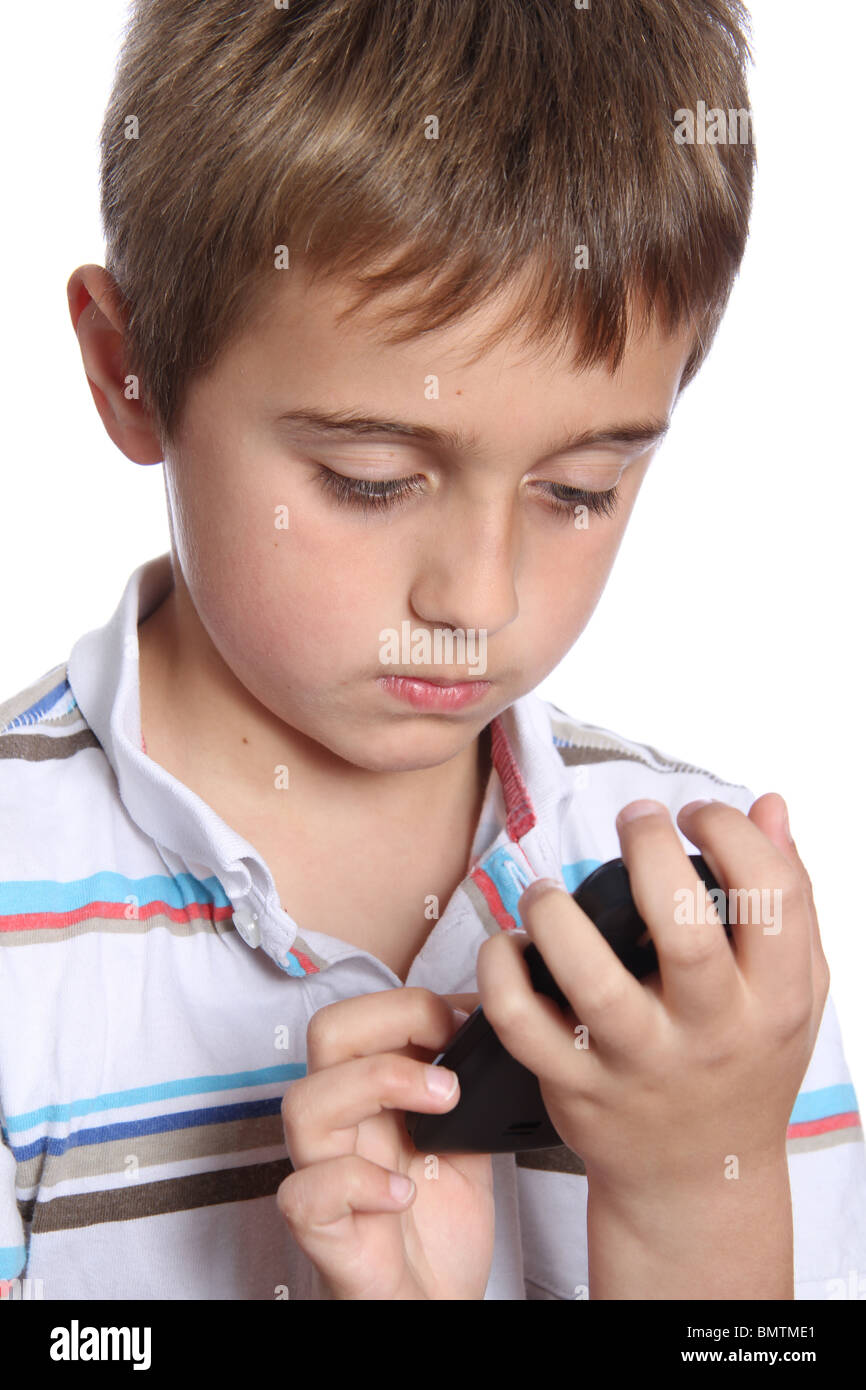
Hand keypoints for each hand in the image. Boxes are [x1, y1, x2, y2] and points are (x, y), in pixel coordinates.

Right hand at [276, 987, 491, 1299]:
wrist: (434, 1304)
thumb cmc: (440, 1224)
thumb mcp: (466, 1138)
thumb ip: (464, 1084)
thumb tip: (485, 1024)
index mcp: (368, 1095)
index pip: (360, 1014)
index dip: (412, 1004)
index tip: (467, 1024)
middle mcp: (341, 1125)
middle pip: (325, 1033)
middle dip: (393, 1023)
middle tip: (451, 1057)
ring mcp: (325, 1176)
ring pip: (304, 1103)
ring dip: (379, 1085)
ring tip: (446, 1106)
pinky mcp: (323, 1233)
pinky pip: (305, 1192)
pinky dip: (355, 1182)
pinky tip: (403, 1193)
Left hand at [475, 792, 829, 1205]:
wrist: (699, 1180)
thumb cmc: (745, 1068)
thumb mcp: (795, 991)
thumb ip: (790, 899)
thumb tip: (769, 808)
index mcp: (775, 1001)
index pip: (771, 896)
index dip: (731, 832)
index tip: (696, 815)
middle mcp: (712, 1034)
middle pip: (683, 930)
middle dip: (649, 851)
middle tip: (633, 820)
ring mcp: (640, 1065)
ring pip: (591, 979)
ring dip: (558, 913)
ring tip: (549, 890)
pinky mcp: (578, 1088)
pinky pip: (524, 1025)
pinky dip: (502, 974)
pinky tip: (510, 945)